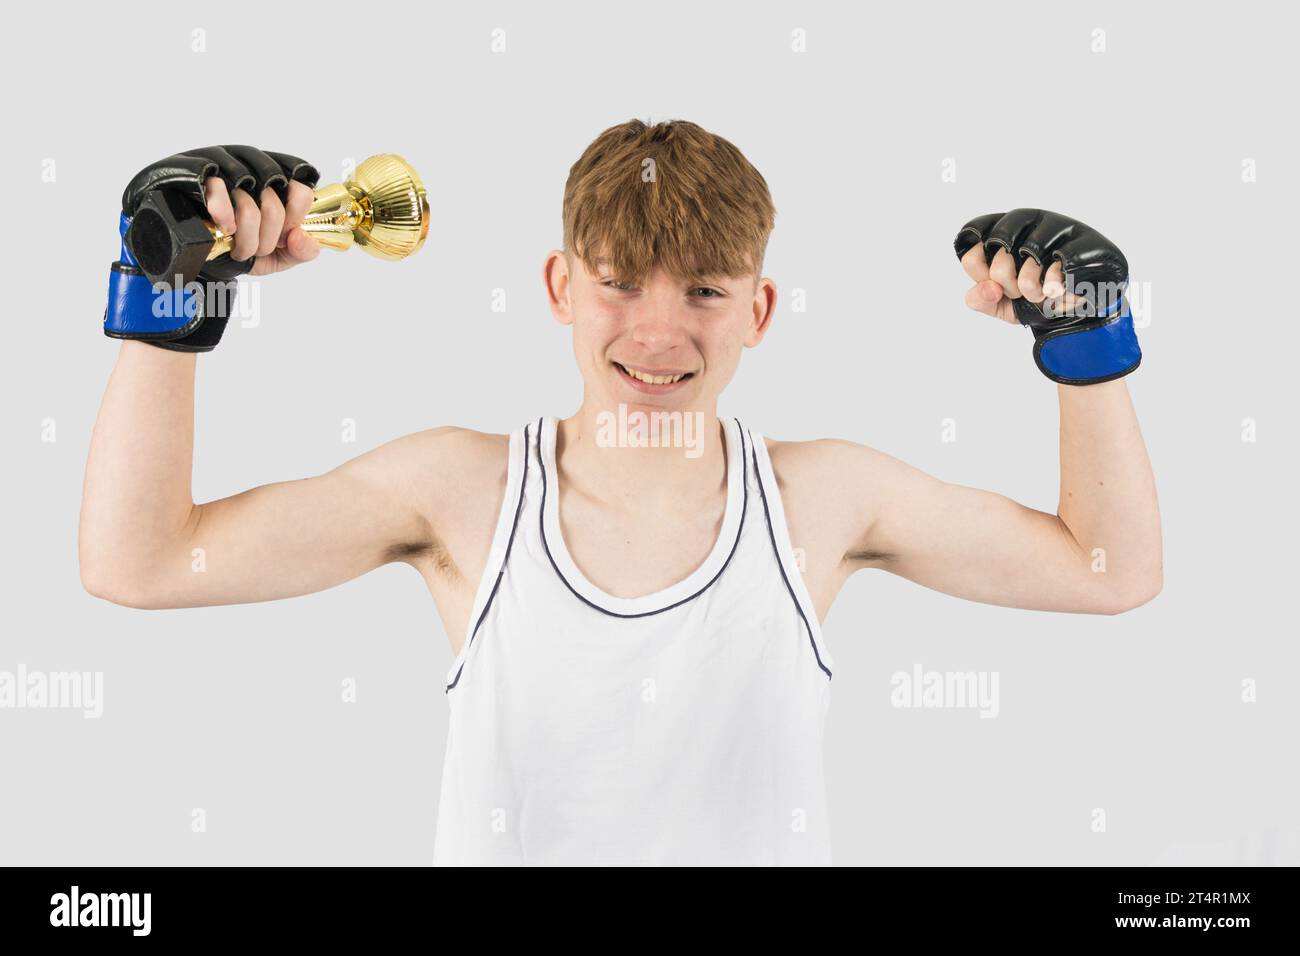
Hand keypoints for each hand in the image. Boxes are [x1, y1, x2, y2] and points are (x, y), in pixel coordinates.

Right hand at [201, 176, 318, 276]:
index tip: (282, 238)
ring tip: (235, 244)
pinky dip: (223, 218)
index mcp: (280, 183)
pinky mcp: (197, 171)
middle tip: (254, 248)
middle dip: (265, 242)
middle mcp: (255, 168)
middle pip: (274, 207)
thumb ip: (302, 250)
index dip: (293, 222)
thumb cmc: (240, 243)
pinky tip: (223, 228)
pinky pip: (217, 190)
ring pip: (248, 207)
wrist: (197, 248)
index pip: (301, 192)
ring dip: (244, 239)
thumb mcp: (279, 255)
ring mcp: (226, 167)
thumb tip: (301, 238)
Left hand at [958, 235, 1086, 323]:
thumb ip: (980, 298)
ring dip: (1033, 290)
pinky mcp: (1080, 240)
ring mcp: (1054, 227)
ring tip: (1043, 293)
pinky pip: (1056, 266)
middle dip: (1008, 286)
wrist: (1077, 309)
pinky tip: (1059, 289)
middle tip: (1021, 291)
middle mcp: (1026, 222)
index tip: (995, 285)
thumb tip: (989, 288)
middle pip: (999, 257)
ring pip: (1028, 259)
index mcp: (1000, 233)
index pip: (973, 250)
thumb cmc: (1036, 298)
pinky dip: (1053, 288)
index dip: (981, 275)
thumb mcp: (1000, 305)